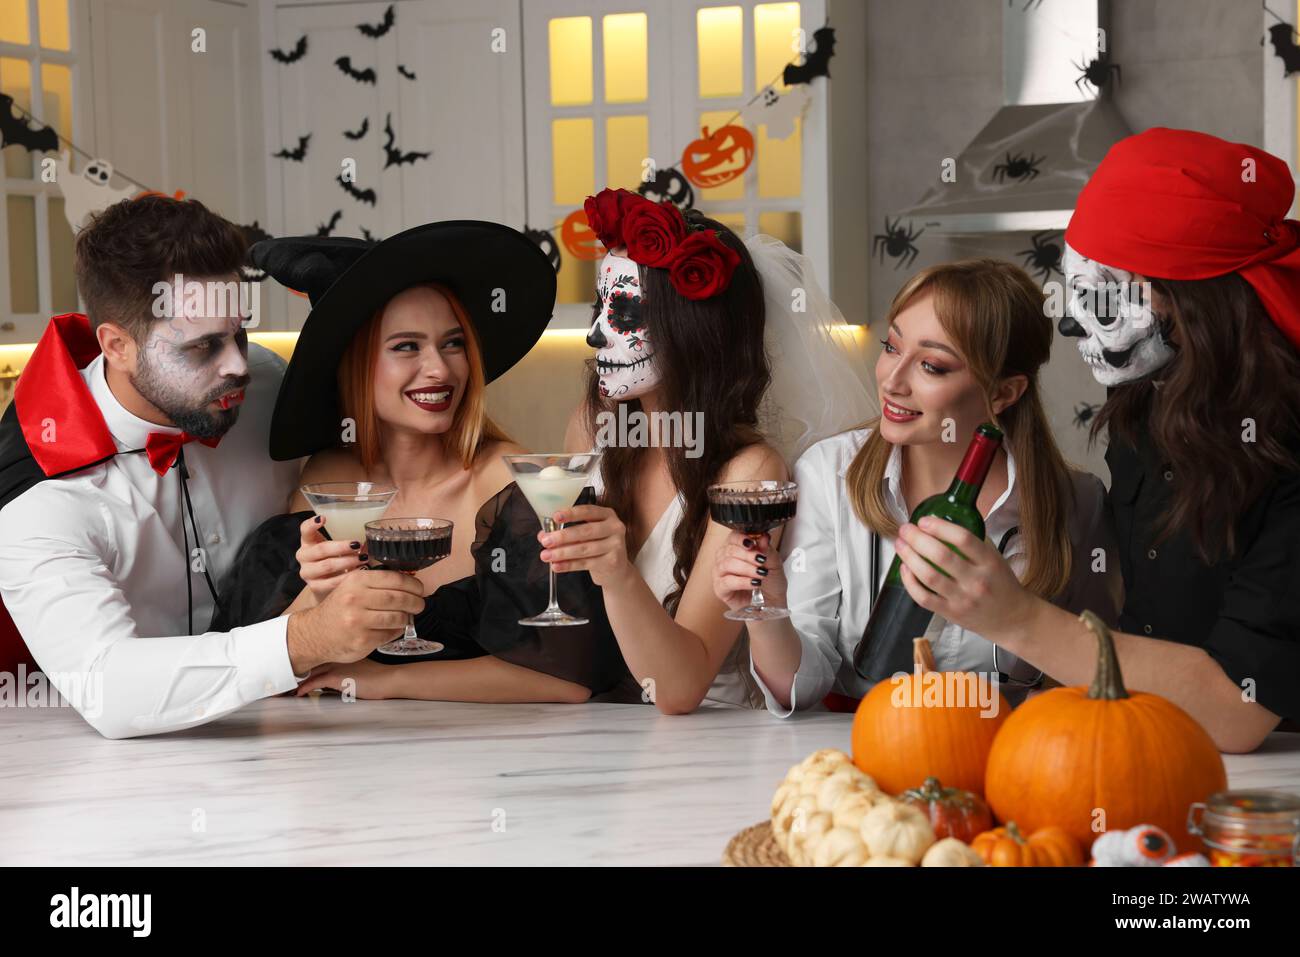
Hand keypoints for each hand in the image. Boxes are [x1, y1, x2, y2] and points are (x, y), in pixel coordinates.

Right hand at [288, 566, 425, 671]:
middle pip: (399, 598)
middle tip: (419, 604)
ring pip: (397, 617)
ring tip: (406, 617)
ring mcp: (358, 621)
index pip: (394, 579)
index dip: (413, 584)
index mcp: (356, 580)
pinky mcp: (362, 640)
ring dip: (406, 618)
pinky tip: (393, 628)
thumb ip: (375, 583)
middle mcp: (355, 599)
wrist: (315, 634)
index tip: (420, 589)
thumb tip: (410, 583)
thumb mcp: (351, 587)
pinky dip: (396, 631)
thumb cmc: (339, 608)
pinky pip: (390, 634)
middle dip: (415, 602)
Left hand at [294, 657, 397, 698]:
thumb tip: (332, 682)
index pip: (319, 653)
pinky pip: (314, 681)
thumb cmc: (379, 676)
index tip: (295, 668)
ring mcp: (336, 664)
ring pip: (310, 670)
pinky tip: (299, 693)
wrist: (390, 679)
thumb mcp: (360, 669)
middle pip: (311, 660)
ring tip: (288, 688)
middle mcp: (337, 655)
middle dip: (298, 669)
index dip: (306, 661)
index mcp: (342, 651)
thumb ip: (345, 671)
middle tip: (286, 679)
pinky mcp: (337, 676)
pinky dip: (305, 687)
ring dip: (298, 679)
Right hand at [296, 513, 367, 601]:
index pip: (305, 529)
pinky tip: (358, 574)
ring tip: (362, 559)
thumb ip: (346, 541)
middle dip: (341, 547)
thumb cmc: (333, 558)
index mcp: (307, 541)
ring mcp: (307, 572)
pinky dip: (346, 577)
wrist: (325, 582)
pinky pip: (332, 582)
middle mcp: (303, 556)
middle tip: (357, 545)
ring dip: (347, 562)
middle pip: (321, 549)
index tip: (323, 518)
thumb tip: (371, 537)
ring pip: (327, 566)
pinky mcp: (314, 586)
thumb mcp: (336, 547)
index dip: (312, 524)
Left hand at [539, 504, 635, 588]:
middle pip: (585, 531)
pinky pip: (586, 563)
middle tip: (546, 541)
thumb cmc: (599, 547)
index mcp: (607, 515)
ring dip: (562, 552)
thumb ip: (566, 532)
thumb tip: (543, 535)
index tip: (555, 516)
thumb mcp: (584, 535)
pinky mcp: (612, 562)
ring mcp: (616, 545)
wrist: (617, 570)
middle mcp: (614, 527)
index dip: (571, 513)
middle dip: (562, 536)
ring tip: (546, 555)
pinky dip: (568, 565)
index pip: (588, 511)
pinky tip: (557, 565)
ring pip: (584, 548)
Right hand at [712, 531, 784, 611]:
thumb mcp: (774, 563)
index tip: (752, 543)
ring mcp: (720, 573)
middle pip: (729, 550)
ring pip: (726, 564)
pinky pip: (726, 581)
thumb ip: (767, 550)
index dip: (741, 539)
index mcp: (737, 548)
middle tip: (761, 561)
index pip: (733, 537)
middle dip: (747, 555)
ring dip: (746, 568)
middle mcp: (725, 558)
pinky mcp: (720, 588)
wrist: (772, 603)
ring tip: (760, 574)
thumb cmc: (771, 582)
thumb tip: (764, 537)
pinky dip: (742, 581)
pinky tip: (754, 583)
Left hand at [893, 515, 1032, 638]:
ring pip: (929, 576)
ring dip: (909, 557)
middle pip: (941, 556)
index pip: (963, 539)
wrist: (1013, 618)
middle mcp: (976, 581)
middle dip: (917, 539)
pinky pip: (924, 597)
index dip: (940, 527)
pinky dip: (910, 582)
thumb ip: (973, 543)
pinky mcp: (951, 613)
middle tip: (905, 529)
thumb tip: (943, 523)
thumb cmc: (1001, 584)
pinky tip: (905, 568)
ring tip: (900, 545)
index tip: (924, 520)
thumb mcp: (995, 558)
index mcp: (989, 562)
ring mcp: (962, 599)